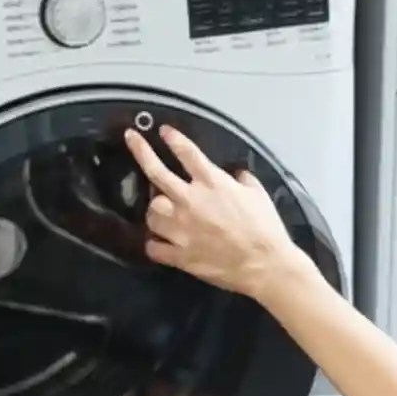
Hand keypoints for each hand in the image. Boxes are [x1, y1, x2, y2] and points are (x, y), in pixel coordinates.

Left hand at [122, 125, 303, 300]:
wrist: (265, 265)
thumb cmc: (265, 227)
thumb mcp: (257, 194)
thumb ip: (241, 180)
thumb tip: (234, 176)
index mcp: (212, 183)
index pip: (187, 153)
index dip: (173, 138)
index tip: (164, 130)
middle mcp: (190, 201)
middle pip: (156, 172)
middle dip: (141, 151)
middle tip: (131, 139)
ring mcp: (181, 229)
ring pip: (151, 212)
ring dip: (155, 211)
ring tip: (163, 213)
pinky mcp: (179, 255)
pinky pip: (153, 246)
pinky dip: (155, 244)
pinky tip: (161, 242)